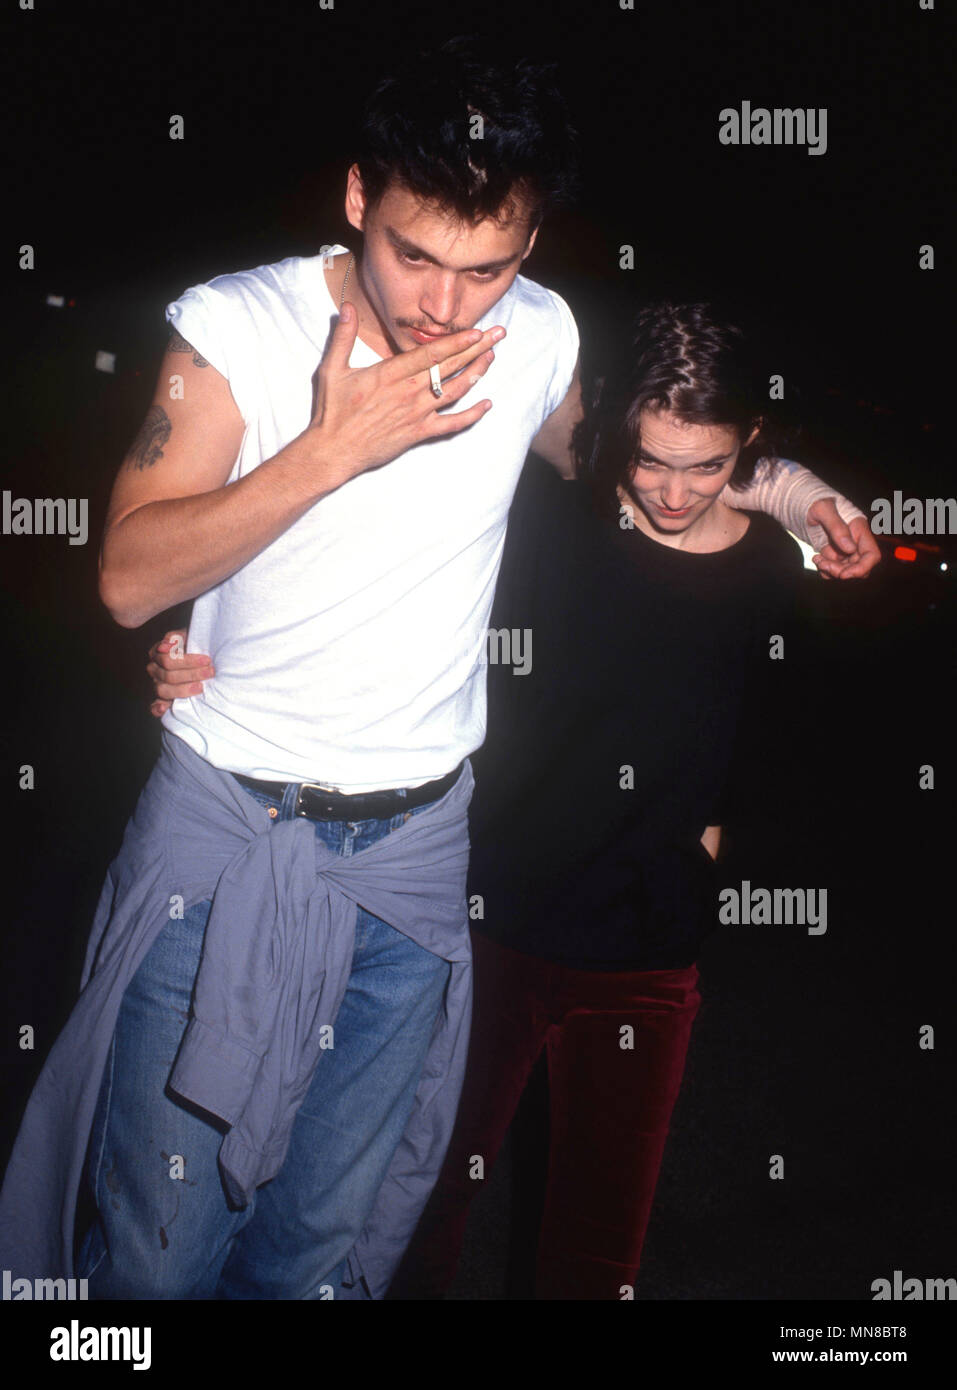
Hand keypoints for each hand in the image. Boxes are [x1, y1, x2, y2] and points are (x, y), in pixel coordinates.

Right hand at [146, 629, 212, 716]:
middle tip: (210, 672)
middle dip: (192, 674)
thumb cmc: (194, 645)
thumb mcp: (188, 635)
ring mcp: (156, 684)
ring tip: (200, 688)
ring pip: (163, 690)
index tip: (206, 660)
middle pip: (169, 675)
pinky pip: (154, 706)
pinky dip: (157, 708)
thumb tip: (169, 642)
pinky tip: (163, 708)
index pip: (168, 660)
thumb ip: (178, 636)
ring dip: (182, 690)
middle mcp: (154, 669)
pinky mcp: (161, 699)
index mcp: (157, 653)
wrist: (201, 658)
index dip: (188, 661)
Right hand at [292, 304, 504, 490]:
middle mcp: (409, 392)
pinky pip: (452, 424)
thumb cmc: (333, 411)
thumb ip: (344, 337)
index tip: (477, 331)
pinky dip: (471, 415)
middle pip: (450, 367)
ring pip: (455, 391)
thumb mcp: (332, 369)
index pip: (431, 353)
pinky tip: (487, 404)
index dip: (457, 341)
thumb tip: (347, 307)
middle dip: (476, 349)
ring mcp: (417, 414)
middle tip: (498, 334)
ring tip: (491, 358)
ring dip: (476, 374)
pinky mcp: (419, 433)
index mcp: (390, 374)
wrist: (334, 451)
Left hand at [807, 499, 880, 578]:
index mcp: (859, 528)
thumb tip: (850, 549)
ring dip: (831, 571)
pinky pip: (834, 568)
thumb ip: (837, 527)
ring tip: (817, 559)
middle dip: (842, 572)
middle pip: (858, 566)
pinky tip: (817, 558)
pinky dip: (825, 569)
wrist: (801, 504)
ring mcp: (844, 548)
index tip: (844, 575)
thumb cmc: (813, 501)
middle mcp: (855, 540)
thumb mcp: (823, 509)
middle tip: (824, 565)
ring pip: (846, 570)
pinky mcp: (834, 553)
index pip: (872, 555)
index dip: (862, 568)